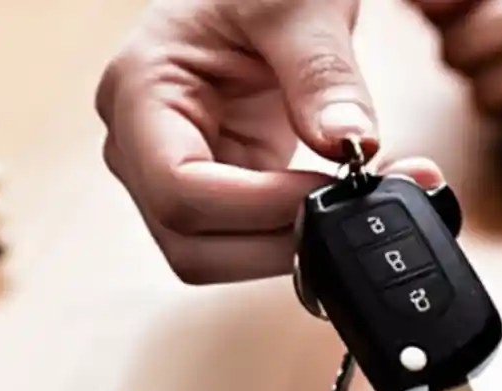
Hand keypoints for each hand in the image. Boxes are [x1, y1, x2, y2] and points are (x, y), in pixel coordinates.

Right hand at [98, 0, 415, 283]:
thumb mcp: (299, 8)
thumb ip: (324, 76)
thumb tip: (351, 144)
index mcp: (140, 91)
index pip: (179, 190)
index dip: (258, 208)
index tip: (328, 191)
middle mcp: (141, 143)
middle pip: (190, 243)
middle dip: (277, 242)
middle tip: (356, 214)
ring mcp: (172, 170)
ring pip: (217, 255)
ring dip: (291, 246)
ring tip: (361, 204)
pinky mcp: (216, 185)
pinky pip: (247, 237)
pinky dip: (298, 233)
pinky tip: (345, 203)